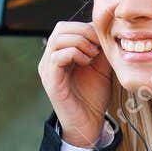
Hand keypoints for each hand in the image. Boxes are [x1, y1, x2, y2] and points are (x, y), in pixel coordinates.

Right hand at [39, 20, 112, 147]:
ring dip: (79, 42)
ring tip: (92, 55)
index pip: (67, 27)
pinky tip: (86, 63)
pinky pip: (57, 57)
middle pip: (60, 28)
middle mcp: (50, 60)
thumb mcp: (101, 66)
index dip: (86, 27)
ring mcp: (48, 70)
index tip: (102, 40)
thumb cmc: (93, 97)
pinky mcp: (51, 81)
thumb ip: (100, 47)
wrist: (89, 123)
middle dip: (83, 31)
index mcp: (60, 54)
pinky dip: (74, 53)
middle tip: (98, 45)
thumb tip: (103, 29)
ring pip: (57, 39)